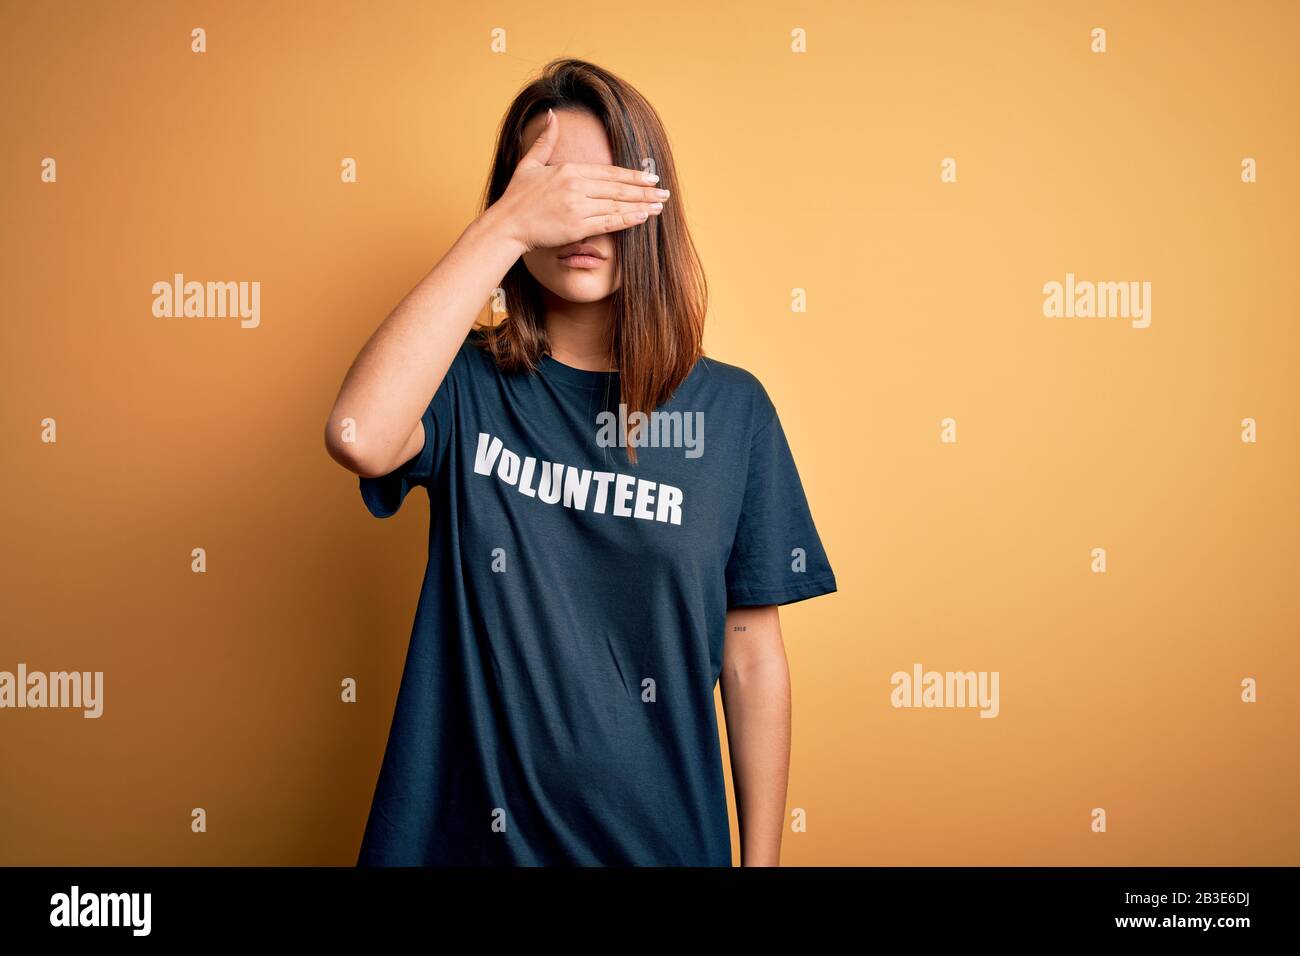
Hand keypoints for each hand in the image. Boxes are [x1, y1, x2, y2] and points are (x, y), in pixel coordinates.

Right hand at [490, 108, 668, 252]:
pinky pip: (609, 222)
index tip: (650, 176)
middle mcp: (576, 186)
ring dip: (642, 205)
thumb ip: (545, 141)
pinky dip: (628, 219)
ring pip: (618, 205)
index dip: (632, 175)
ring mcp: (578, 206)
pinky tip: (643, 217)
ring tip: (660, 205)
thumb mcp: (529, 163)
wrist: (506, 225)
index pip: (609, 172)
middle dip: (644, 190)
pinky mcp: (577, 226)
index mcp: (569, 170)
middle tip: (664, 191)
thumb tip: (551, 115)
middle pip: (618, 188)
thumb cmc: (517, 198)